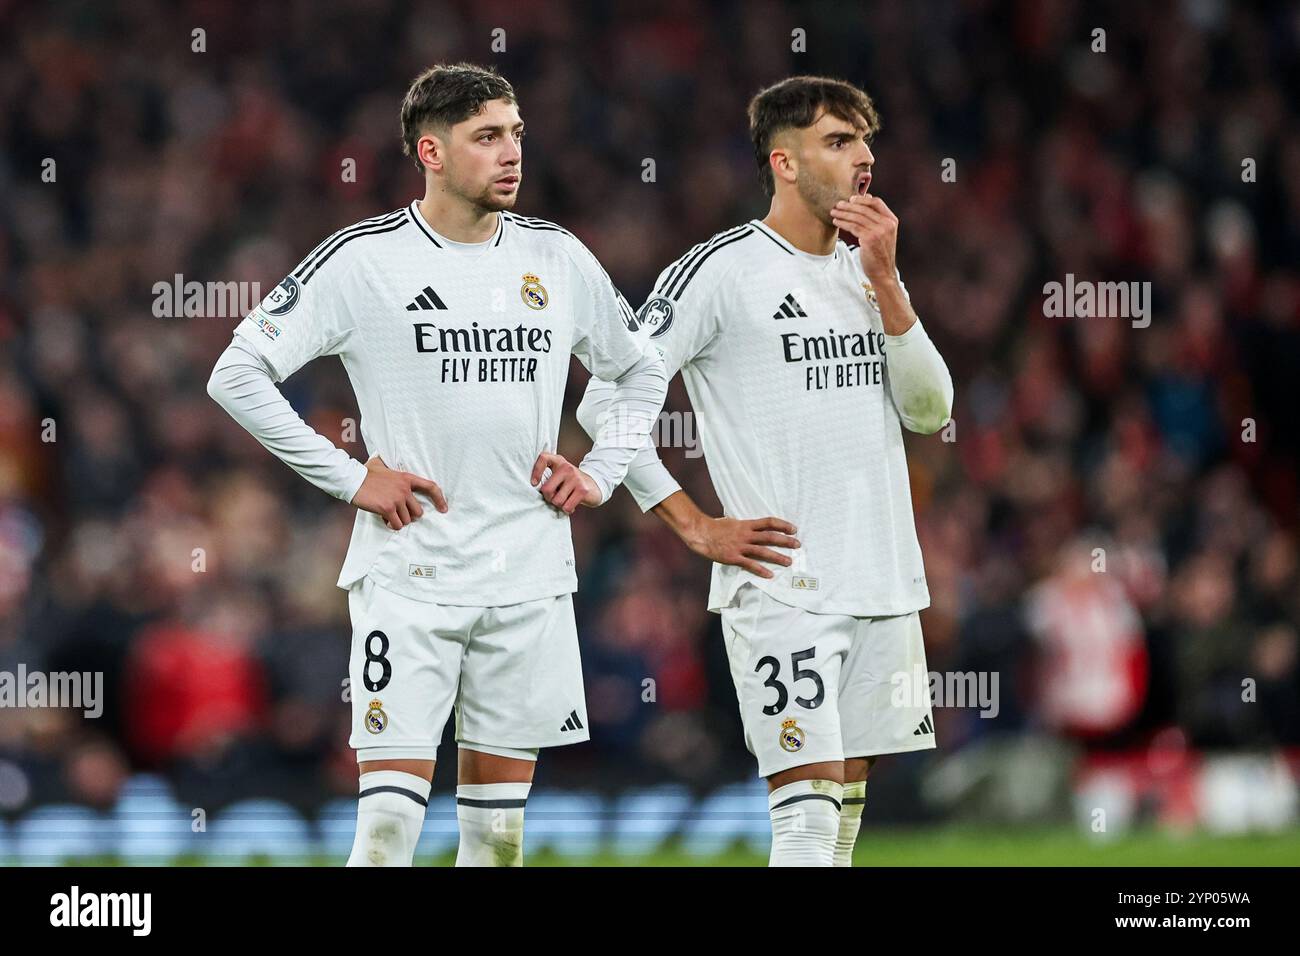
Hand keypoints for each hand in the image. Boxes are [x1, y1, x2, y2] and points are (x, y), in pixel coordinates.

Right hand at [352, 455, 447, 529]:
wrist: (353, 480)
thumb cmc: (365, 472)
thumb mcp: (381, 464)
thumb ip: (389, 464)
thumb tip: (385, 458)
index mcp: (406, 478)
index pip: (430, 487)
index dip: (440, 499)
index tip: (443, 509)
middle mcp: (405, 489)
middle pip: (418, 512)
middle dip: (408, 515)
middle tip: (397, 512)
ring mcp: (397, 499)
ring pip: (407, 520)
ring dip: (398, 520)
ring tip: (387, 514)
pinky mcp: (388, 508)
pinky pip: (396, 524)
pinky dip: (391, 524)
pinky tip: (383, 518)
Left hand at [531, 451, 600, 514]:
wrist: (594, 485)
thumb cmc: (571, 483)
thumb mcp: (559, 475)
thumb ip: (548, 478)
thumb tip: (535, 492)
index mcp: (558, 461)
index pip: (543, 458)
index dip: (536, 471)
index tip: (534, 483)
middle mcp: (566, 467)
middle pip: (546, 489)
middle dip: (549, 498)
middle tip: (555, 497)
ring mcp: (575, 478)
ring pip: (557, 500)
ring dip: (559, 505)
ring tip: (565, 500)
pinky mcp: (582, 490)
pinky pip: (567, 506)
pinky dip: (568, 509)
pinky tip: (572, 505)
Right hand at [682, 514, 799, 577]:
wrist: (701, 533)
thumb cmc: (715, 527)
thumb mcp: (732, 522)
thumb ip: (744, 526)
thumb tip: (754, 527)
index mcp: (746, 524)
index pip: (768, 522)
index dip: (782, 525)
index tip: (793, 528)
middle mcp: (746, 535)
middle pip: (770, 537)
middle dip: (786, 541)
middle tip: (798, 545)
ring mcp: (740, 546)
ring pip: (763, 551)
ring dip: (778, 557)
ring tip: (789, 561)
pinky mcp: (734, 557)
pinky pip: (750, 565)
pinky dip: (761, 570)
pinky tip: (770, 574)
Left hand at [831, 193, 897, 286]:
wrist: (883, 272)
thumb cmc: (880, 253)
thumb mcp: (883, 234)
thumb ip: (877, 219)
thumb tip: (867, 199)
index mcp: (892, 220)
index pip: (877, 203)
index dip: (863, 199)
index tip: (851, 199)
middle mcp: (887, 224)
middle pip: (864, 209)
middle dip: (849, 206)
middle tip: (837, 205)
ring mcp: (879, 231)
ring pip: (857, 217)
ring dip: (843, 214)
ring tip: (833, 212)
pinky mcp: (870, 239)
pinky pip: (853, 227)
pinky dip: (843, 223)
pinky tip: (836, 222)